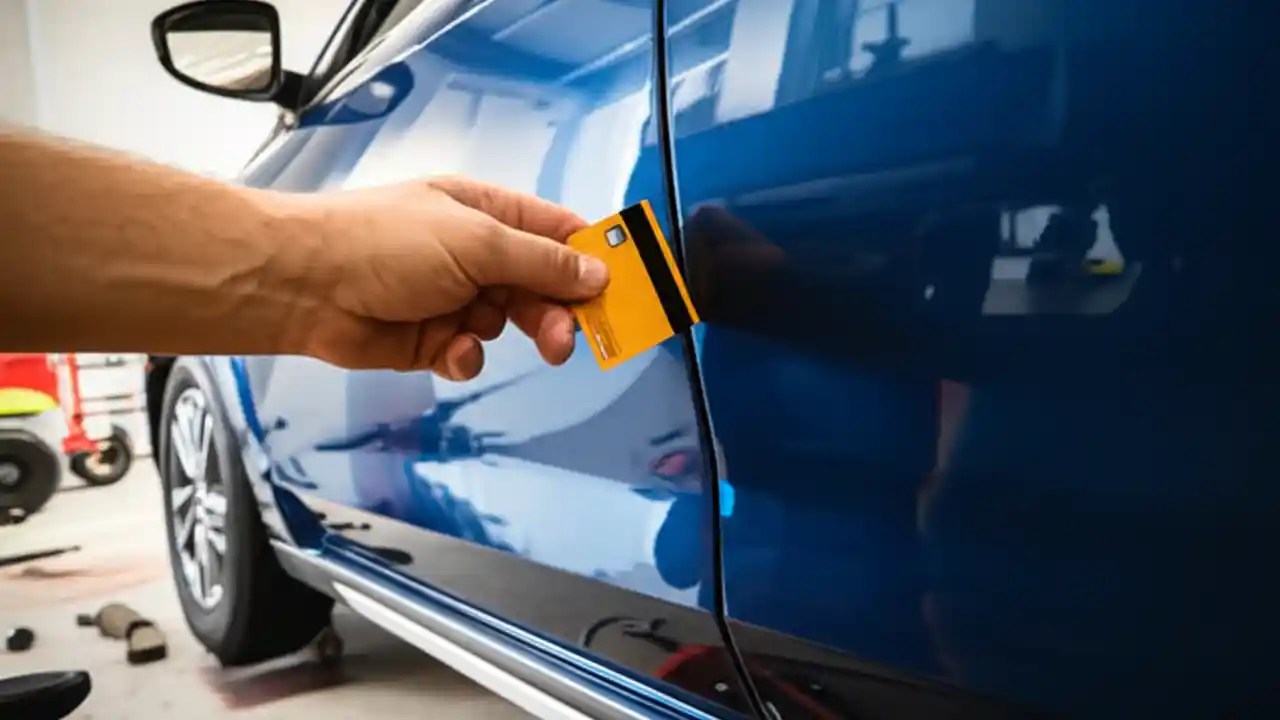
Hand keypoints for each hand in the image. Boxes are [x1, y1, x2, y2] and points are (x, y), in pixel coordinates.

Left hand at [285, 177, 608, 378]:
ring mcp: (453, 295)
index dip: (593, 259)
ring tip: (490, 335)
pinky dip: (465, 355)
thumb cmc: (380, 242)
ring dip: (510, 334)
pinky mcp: (431, 338)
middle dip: (557, 310)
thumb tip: (597, 272)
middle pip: (541, 285)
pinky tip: (451, 350)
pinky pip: (471, 352)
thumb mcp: (475, 242)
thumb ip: (540, 262)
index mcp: (487, 212)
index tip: (625, 288)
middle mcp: (474, 252)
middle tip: (572, 338)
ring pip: (510, 323)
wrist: (303, 285)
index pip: (558, 233)